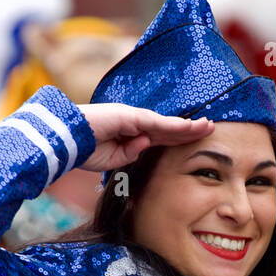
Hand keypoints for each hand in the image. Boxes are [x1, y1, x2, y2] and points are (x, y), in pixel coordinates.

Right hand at [75, 103, 214, 170]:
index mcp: (130, 135)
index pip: (160, 137)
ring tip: (208, 126)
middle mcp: (133, 123)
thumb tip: (146, 144)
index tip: (196, 139)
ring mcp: (131, 117)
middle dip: (189, 130)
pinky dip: (173, 126)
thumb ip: (131, 153)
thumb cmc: (84, 150)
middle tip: (210, 128)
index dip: (178, 138)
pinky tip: (190, 128)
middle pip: (167, 128)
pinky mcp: (128, 116)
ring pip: (166, 124)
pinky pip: (156, 123)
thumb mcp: (113, 160)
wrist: (64, 140)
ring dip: (187, 126)